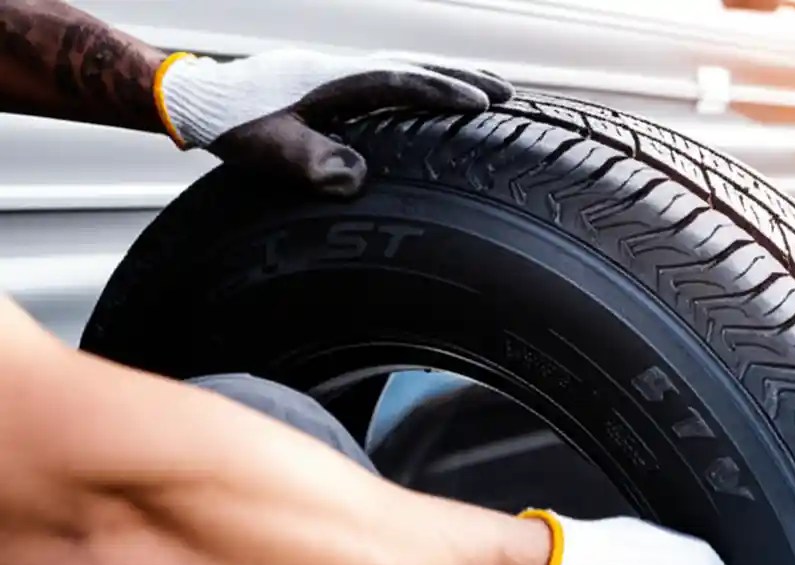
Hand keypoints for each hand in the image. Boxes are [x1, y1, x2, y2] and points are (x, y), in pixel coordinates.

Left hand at [154, 49, 512, 196]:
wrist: (194, 96)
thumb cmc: (231, 124)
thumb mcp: (267, 149)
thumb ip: (311, 162)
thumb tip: (357, 177)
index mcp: (335, 82)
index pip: (402, 83)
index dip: (444, 93)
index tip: (485, 104)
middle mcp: (343, 71)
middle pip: (416, 68)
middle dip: (464, 78)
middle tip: (509, 92)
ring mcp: (339, 75)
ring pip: (406, 71)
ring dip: (447, 78)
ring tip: (485, 92)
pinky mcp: (333, 84)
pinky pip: (391, 81)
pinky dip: (421, 86)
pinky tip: (428, 103)